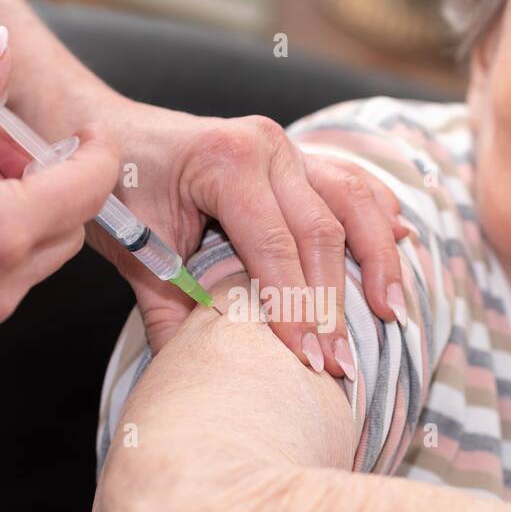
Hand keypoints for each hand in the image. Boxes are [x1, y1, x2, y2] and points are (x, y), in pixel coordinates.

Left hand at [0, 96, 409, 377]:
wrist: (108, 133)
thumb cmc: (118, 190)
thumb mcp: (135, 253)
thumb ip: (169, 311)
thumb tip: (192, 378)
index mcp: (225, 160)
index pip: (275, 247)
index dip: (295, 308)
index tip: (307, 360)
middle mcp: (266, 146)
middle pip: (321, 232)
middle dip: (333, 303)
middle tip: (341, 362)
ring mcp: (287, 146)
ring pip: (353, 202)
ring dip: (377, 259)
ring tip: (389, 311)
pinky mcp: (297, 155)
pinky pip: (351, 182)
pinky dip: (378, 213)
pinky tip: (402, 240)